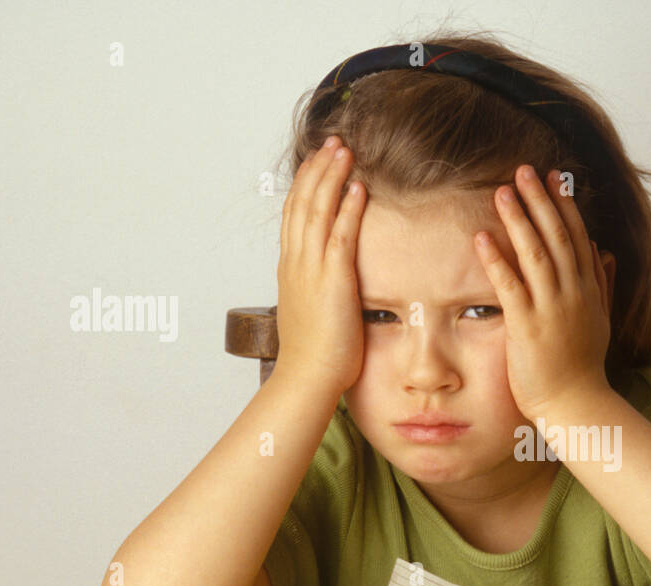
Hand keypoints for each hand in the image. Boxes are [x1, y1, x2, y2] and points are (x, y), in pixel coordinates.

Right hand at [275, 135, 368, 394]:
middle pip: (303, 202)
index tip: (319, 162)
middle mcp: (296, 262)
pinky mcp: (331, 280)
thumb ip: (319, 291)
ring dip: (332, 177)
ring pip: (317, 210)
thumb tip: (329, 287)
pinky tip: (358, 187)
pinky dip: (347, 207)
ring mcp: (310, 269)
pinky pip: (339, 234)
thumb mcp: (312, 313)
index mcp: (291, 269)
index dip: (307, 184)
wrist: (307, 377)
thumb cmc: (315, 355)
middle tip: (333, 143)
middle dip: (318, 169)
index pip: (296, 215)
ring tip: (344, 151)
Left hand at [474, 165, 611, 419]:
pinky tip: (481, 237)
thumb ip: (603, 283)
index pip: (576, 236)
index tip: (552, 177)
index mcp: (588, 288)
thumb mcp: (599, 319)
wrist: (577, 403)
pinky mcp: (528, 327)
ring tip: (501, 191)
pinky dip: (496, 260)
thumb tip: (605, 251)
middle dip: (539, 200)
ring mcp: (552, 308)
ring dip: (518, 220)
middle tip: (524, 169)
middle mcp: (573, 292)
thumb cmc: (583, 366)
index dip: (564, 205)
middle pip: (556, 236)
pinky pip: (510, 286)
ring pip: (535, 253)